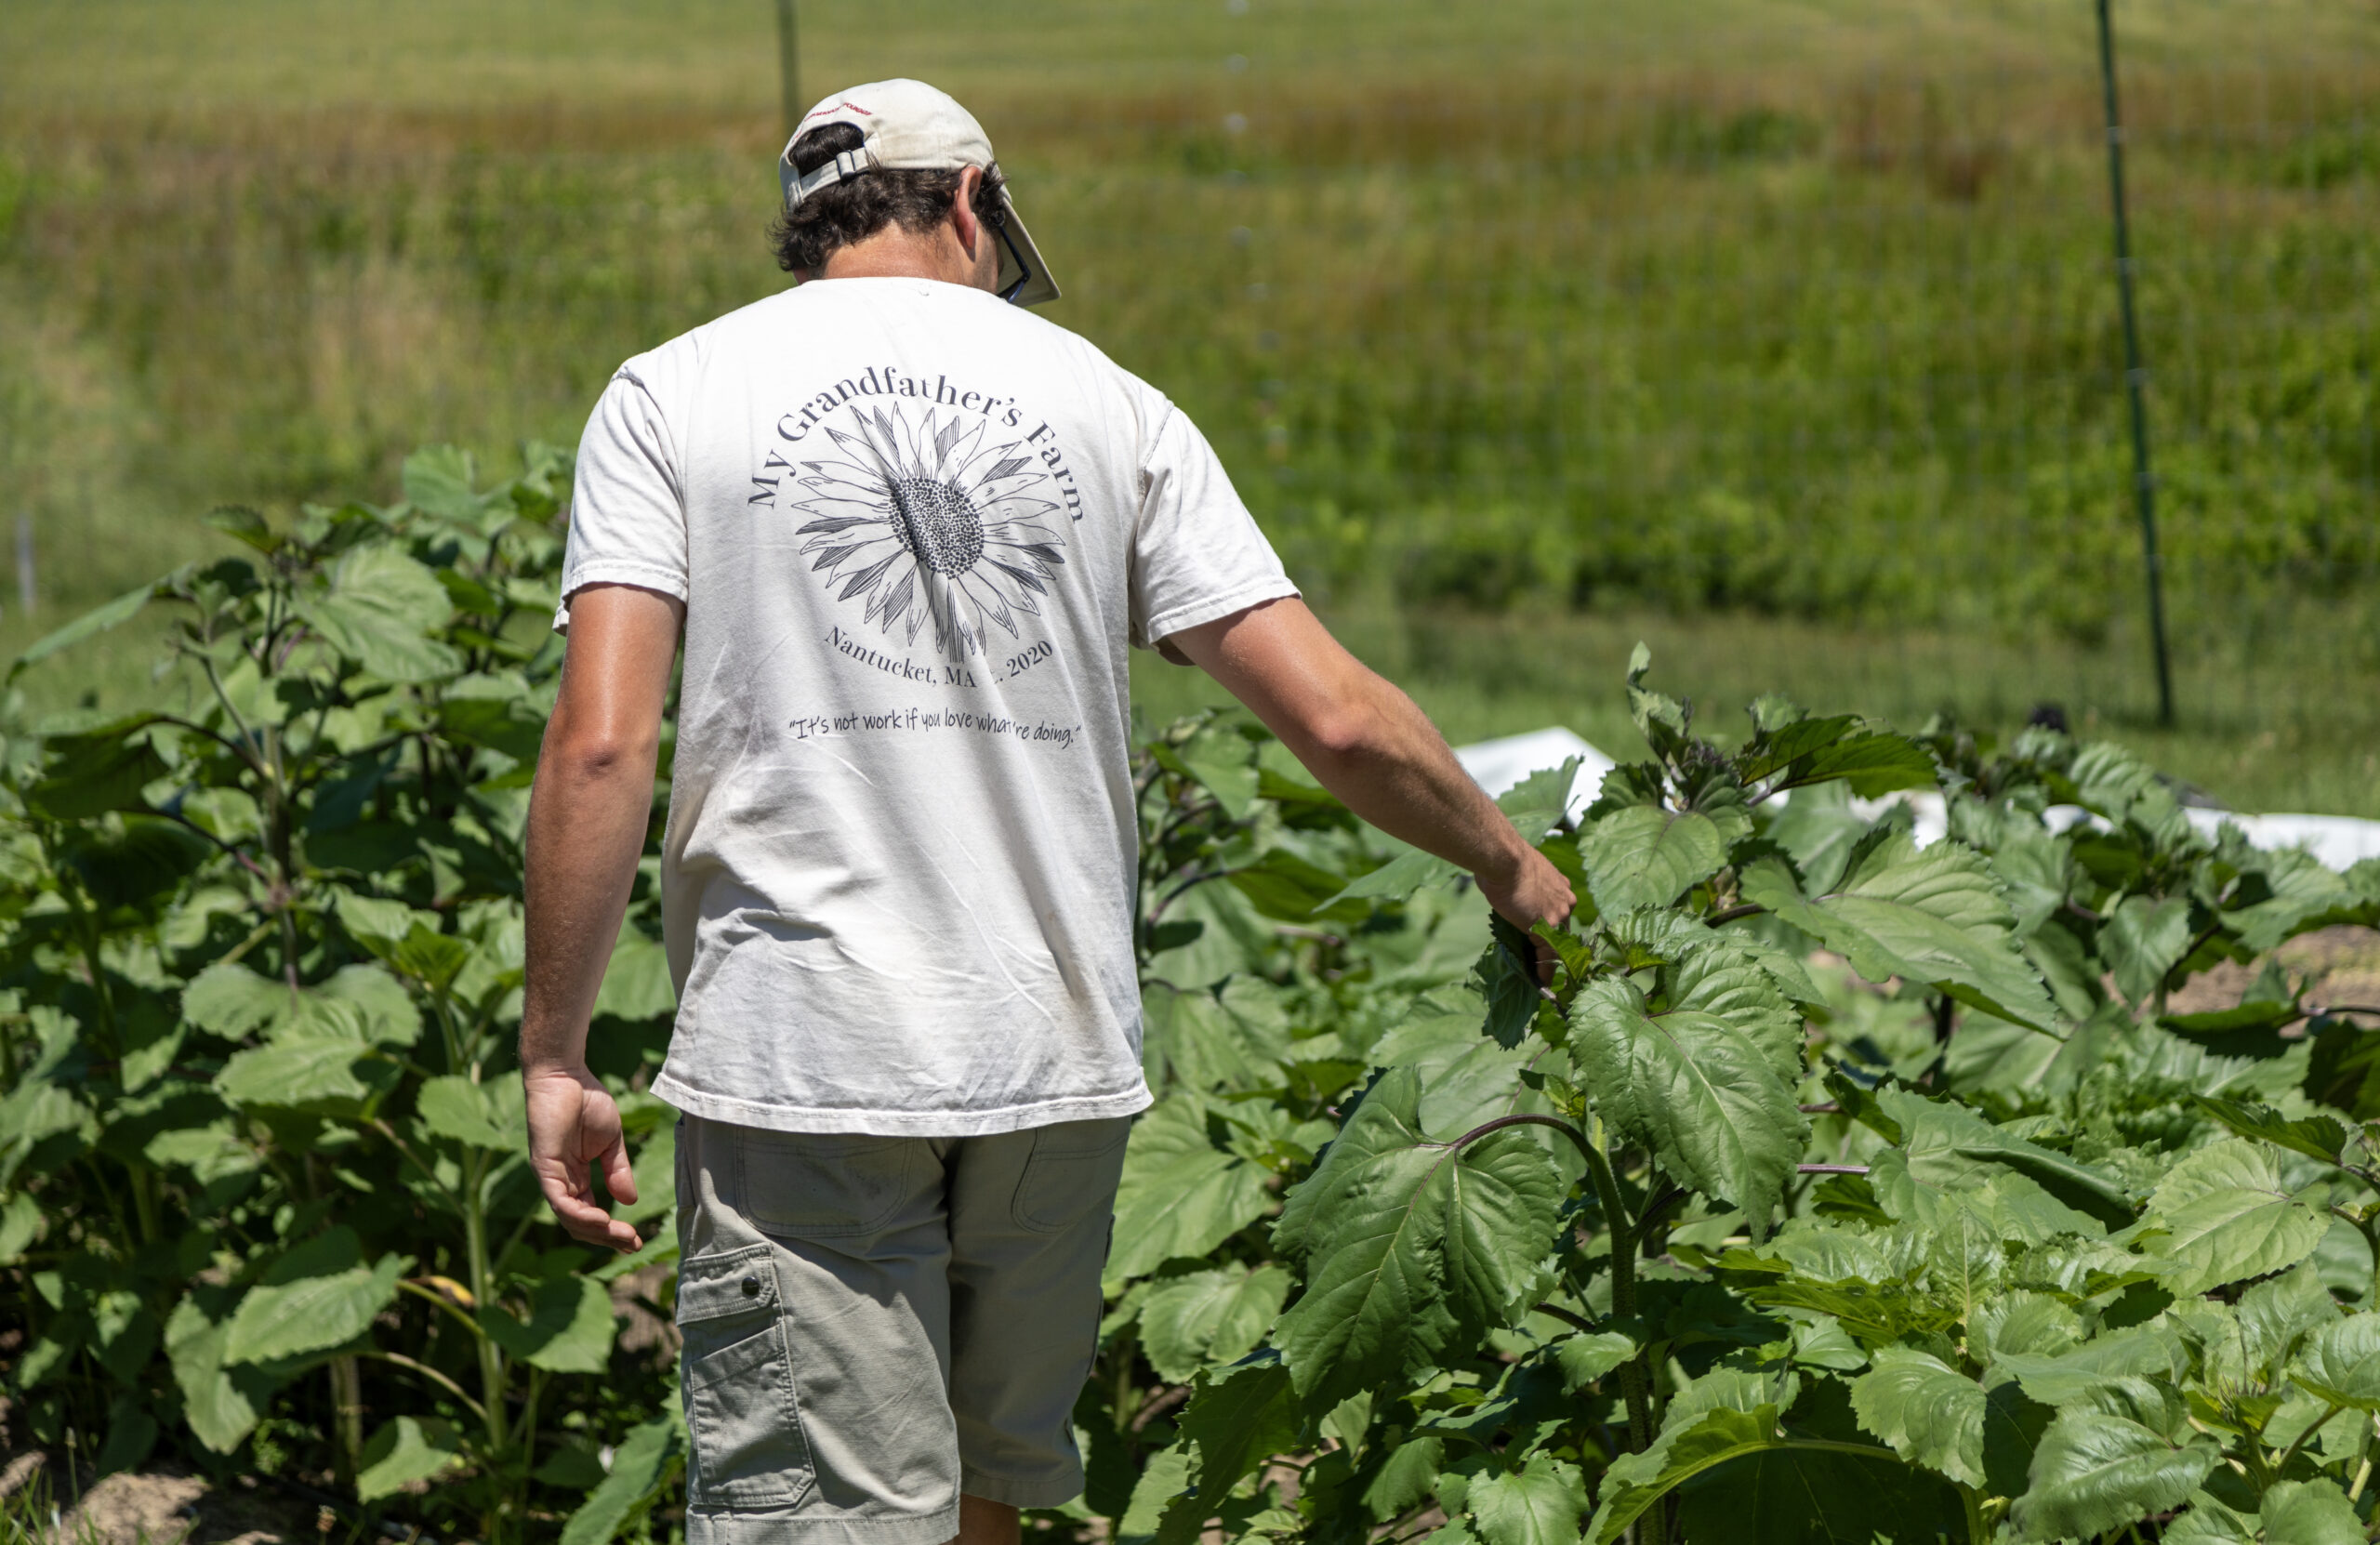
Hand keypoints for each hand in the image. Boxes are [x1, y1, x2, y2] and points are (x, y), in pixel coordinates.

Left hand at [524, 1063, 643, 1251]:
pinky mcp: (544, 1167)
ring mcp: (549, 1177)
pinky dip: (580, 1214)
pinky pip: (560, 1200)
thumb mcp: (611, 1142)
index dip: (611, 1230)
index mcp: (574, 1177)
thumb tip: (629, 1201)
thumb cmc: (586, 1101)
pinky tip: (602, 1219)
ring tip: (622, 1235)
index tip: (636, 1239)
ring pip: (569, 1218)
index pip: (589, 1214)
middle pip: (579, 1223)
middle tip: (633, 1244)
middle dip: (606, 1238)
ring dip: (596, 1231)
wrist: (567, 1074)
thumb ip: (618, 1171)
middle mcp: (559, 1182)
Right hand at [1476, 844, 1575, 981]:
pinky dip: (1544, 971)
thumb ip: (1520, 887)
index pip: (1558, 913)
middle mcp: (1565, 900)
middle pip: (1563, 930)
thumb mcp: (1516, 873)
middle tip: (1546, 965)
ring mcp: (1559, 914)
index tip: (1544, 941)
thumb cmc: (1503, 860)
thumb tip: (1506, 892)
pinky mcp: (1548, 928)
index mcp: (1559, 885)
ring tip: (1543, 978)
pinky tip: (1540, 981)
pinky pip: (1549, 955)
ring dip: (1550, 962)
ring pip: (1557, 943)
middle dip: (1554, 947)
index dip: (1550, 928)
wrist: (1505, 859)